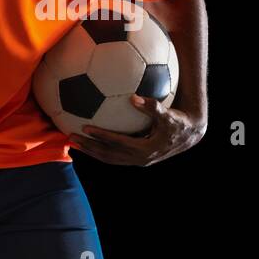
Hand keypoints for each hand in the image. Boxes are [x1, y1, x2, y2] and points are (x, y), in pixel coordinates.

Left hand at [69, 95, 205, 165]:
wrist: (188, 135)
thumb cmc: (179, 121)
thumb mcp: (168, 115)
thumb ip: (152, 107)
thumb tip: (133, 97)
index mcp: (144, 150)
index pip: (117, 143)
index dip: (100, 136)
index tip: (85, 127)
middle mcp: (138, 159)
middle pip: (108, 155)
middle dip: (89, 147)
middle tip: (70, 137)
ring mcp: (136, 160)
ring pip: (109, 158)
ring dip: (91, 151)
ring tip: (73, 141)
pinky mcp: (136, 158)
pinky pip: (114, 155)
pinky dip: (100, 149)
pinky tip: (90, 139)